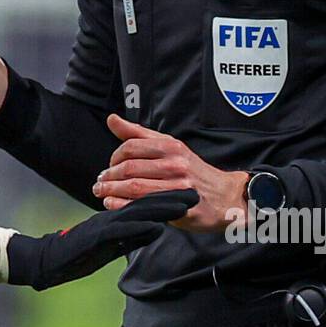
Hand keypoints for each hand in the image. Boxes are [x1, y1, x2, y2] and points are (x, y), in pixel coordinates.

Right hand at [5, 188, 198, 289]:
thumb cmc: (77, 253)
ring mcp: (105, 227)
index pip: (144, 204)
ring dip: (161, 208)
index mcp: (116, 218)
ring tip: (182, 204)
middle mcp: (112, 218)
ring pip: (136, 212)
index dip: (167, 198)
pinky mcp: (96, 238)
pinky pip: (121, 231)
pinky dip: (140, 228)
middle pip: (145, 203)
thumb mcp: (110, 245)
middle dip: (171, 198)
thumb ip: (131, 236)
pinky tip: (155, 226)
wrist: (48, 261)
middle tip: (194, 192)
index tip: (190, 194)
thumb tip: (154, 229)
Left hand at [92, 114, 248, 233]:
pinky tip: (113, 205)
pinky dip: (122, 205)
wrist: (225, 196)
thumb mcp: (169, 146)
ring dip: (111, 191)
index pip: (131, 147)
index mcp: (171, 146)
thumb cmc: (193, 170)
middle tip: (100, 183)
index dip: (113, 157)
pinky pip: (144, 205)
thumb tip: (111, 119)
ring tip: (102, 193)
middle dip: (108, 176)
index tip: (109, 166)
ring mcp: (178, 186)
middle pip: (129, 168)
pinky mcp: (179, 207)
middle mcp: (175, 164)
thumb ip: (139, 134)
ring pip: (134, 187)